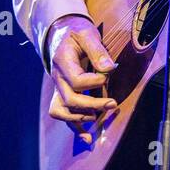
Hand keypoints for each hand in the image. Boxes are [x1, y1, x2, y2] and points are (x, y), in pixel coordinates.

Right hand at [46, 14, 117, 143]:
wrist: (59, 32)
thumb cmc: (75, 31)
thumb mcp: (86, 33)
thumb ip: (98, 51)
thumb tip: (111, 69)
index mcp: (62, 61)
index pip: (76, 81)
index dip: (94, 82)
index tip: (107, 76)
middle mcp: (57, 78)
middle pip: (70, 99)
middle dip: (93, 104)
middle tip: (112, 103)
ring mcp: (57, 87)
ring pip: (62, 111)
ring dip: (80, 119)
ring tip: (99, 118)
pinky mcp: (62, 94)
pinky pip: (63, 114)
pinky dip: (75, 128)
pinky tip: (88, 138)